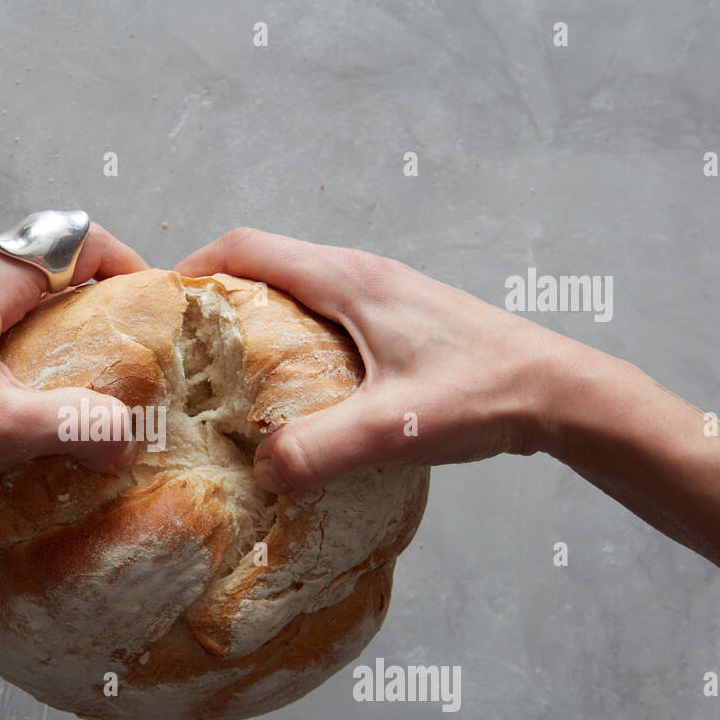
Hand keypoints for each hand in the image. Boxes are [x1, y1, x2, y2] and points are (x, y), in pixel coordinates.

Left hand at [0, 223, 148, 508]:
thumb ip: (82, 423)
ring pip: (4, 299)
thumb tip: (126, 436)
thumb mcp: (8, 430)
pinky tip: (8, 395)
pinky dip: (6, 346)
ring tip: (65, 378)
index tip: (144, 298)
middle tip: (113, 347)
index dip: (118, 262)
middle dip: (83, 300)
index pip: (68, 242)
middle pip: (38, 268)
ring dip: (42, 327)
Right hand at [176, 228, 586, 492]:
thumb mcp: (395, 426)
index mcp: (349, 279)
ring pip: (295, 289)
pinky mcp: (396, 322)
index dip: (194, 268)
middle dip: (214, 296)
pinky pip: (322, 314)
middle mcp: (360, 275)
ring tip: (221, 371)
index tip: (158, 306)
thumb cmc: (484, 394)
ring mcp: (381, 296)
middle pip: (264, 263)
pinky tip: (288, 389)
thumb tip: (261, 472)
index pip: (248, 247)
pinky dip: (288, 337)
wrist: (561, 393)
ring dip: (253, 317)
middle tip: (180, 348)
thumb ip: (322, 449)